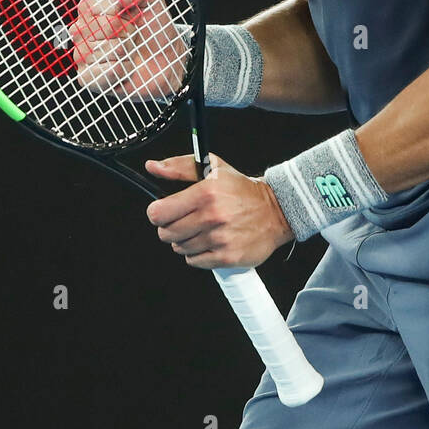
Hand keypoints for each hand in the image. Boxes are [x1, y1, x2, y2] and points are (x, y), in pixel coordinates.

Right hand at [69, 0, 186, 99]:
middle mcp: (81, 31)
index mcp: (91, 9)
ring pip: (104, 50)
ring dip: (126, 53)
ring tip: (129, 53)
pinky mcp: (88, 78)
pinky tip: (125, 68)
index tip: (133, 16)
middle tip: (133, 37)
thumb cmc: (155, 29)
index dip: (121, 11)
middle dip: (127, 33)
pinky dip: (121, 71)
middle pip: (103, 28)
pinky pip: (101, 73)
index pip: (95, 5)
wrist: (168, 58)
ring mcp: (82, 55)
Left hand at [144, 153, 293, 269]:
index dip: (157, 212)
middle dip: (170, 227)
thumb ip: (178, 167)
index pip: (159, 213)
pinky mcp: (228, 257)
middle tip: (184, 221)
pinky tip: (209, 241)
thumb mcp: (212, 168)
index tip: (163, 211)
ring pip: (180, 248)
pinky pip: (195, 261)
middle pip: (166, 233)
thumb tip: (152, 167)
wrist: (276, 211)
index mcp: (206, 193)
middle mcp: (212, 216)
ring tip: (201, 229)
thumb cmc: (242, 189)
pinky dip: (198, 254)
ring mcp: (220, 238)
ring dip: (185, 241)